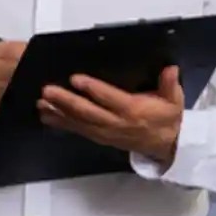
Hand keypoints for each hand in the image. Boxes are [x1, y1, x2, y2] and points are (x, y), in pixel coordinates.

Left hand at [38, 66, 184, 166]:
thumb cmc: (167, 118)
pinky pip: (78, 130)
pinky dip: (61, 124)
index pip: (110, 99)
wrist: (166, 145)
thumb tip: (170, 69)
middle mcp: (116, 123)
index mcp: (133, 111)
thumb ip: (170, 85)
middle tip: (47, 91)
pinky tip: (46, 116)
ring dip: (58, 113)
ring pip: (79, 123)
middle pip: (88, 113)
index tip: (76, 79)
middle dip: (66, 102)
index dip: (93, 89)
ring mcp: (106, 132)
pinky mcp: (100, 137)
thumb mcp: (175, 100)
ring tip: (40, 103)